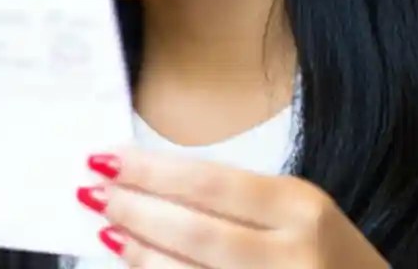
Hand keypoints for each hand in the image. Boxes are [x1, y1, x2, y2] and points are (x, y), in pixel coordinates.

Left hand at [76, 148, 386, 267]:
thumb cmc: (326, 257)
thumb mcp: (296, 213)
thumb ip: (234, 199)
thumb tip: (149, 181)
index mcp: (301, 207)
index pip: (208, 181)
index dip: (148, 171)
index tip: (103, 158)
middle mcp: (293, 253)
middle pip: (194, 228)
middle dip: (134, 209)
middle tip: (91, 192)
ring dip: (139, 250)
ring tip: (107, 227)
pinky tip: (134, 262)